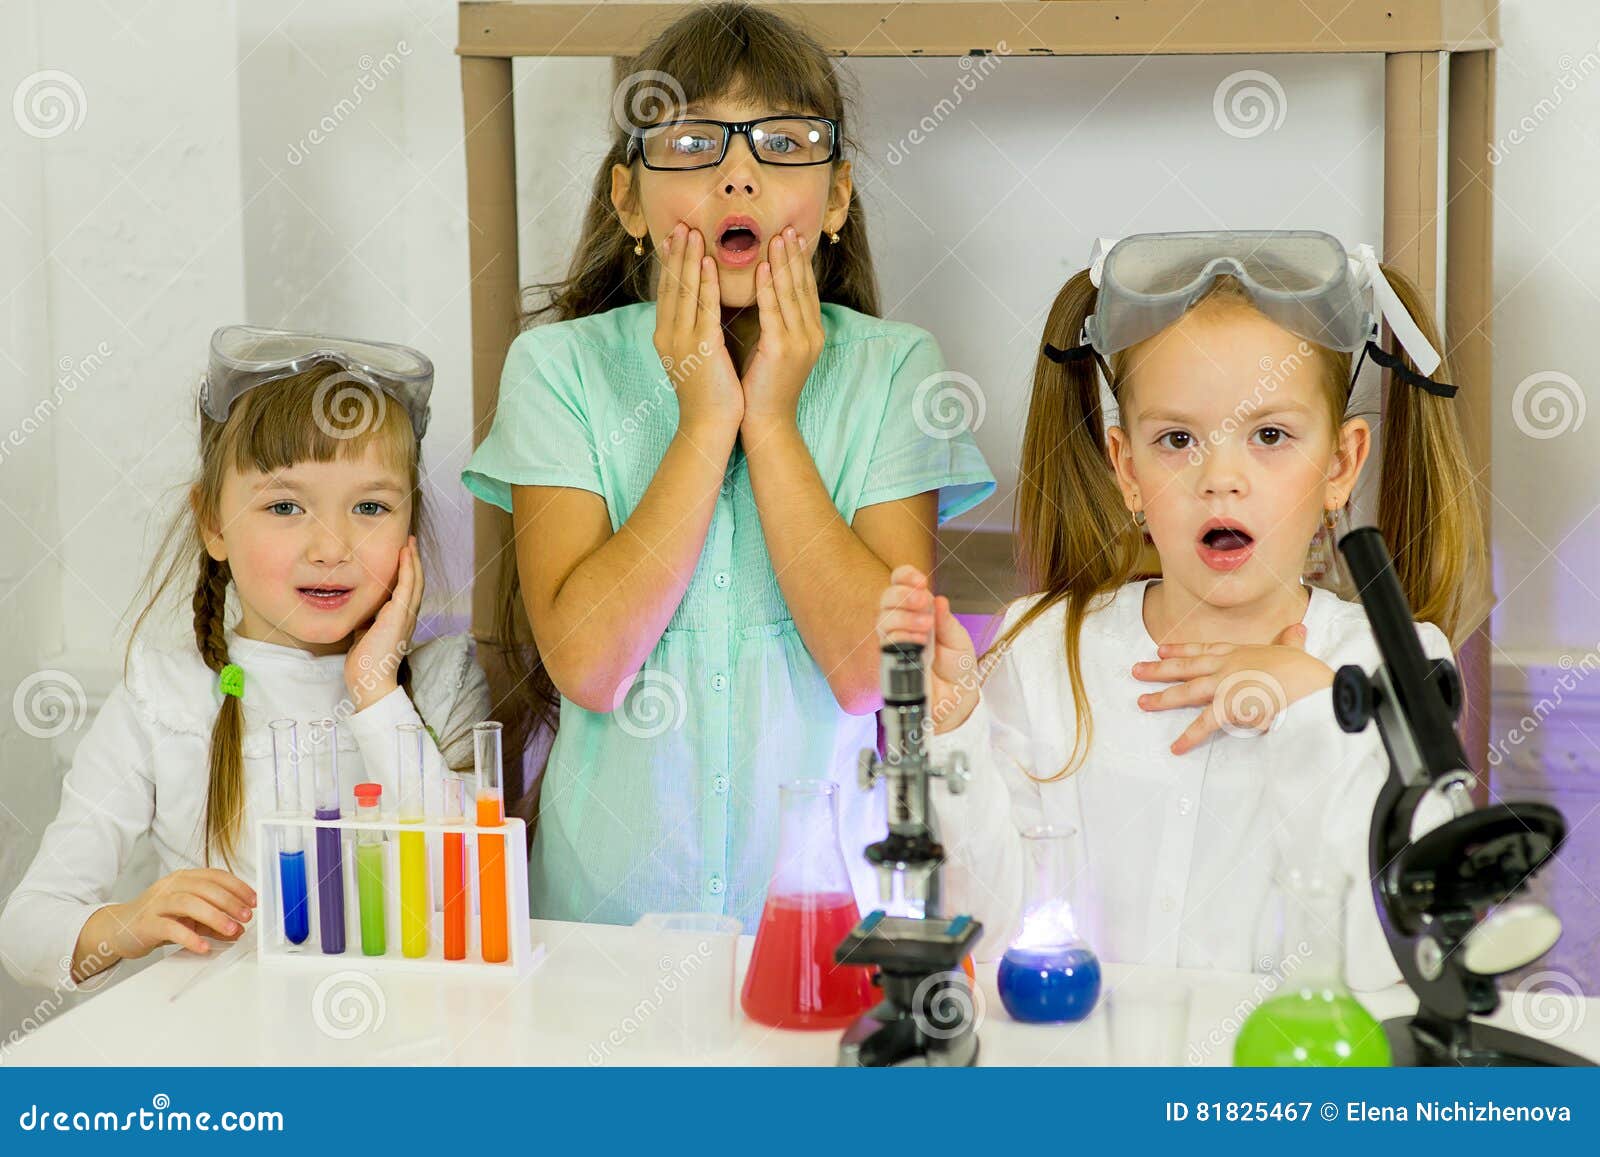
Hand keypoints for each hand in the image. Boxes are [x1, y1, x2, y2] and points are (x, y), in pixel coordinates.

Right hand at [88, 869, 256, 971]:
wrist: (118, 930)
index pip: (215, 876)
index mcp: (183, 878)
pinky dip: (190, 937)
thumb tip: (239, 928)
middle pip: (205, 888)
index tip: (254, 900)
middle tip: (246, 916)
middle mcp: (170, 886)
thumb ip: (213, 921)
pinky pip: (170, 928)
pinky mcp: (146, 923)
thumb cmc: (158, 919)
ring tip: (232, 930)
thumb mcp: (189, 918)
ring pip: (189, 903)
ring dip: (214, 916)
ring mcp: (156, 903)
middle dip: (230, 902)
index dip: (237, 886)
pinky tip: (204, 946)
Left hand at [346, 534, 421, 709]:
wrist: (369, 680)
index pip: (407, 591)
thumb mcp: (365, 633)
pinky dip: (408, 568)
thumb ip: (367, 619)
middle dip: (413, 561)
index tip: (403, 555)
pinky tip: (406, 555)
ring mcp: (406, 615)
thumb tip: (361, 609)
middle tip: (410, 542)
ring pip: (415, 581)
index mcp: (400, 620)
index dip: (407, 572)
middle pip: (415, 582)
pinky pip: (408, 586)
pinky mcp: (400, 615)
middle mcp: (407, 616)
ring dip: (413, 560)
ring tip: (410, 542)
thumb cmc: (366, 662)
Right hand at [652, 223, 743, 434]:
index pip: (667, 292)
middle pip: (671, 285)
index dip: (671, 264)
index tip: (674, 238)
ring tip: (693, 231)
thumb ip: (696, 332)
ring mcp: (681, 341)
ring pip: (684, 290)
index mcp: (665, 337)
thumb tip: (703, 310)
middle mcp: (668, 335)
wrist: (709, 426)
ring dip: (689, 258)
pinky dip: (705, 282)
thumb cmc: (710, 394)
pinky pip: (703, 307)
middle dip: (676, 253)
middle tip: (681, 223)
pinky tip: (709, 262)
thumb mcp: (695, 358)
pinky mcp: (700, 347)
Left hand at [741, 226, 823, 436]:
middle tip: (787, 227)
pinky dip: (768, 288)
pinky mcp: (782, 350)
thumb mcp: (773, 347)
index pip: (806, 289)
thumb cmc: (762, 386)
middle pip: (802, 285)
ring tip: (775, 237)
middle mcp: (811, 334)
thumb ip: (774, 320)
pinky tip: (761, 268)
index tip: (793, 237)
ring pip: (790, 293)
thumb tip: (761, 290)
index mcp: (810, 333)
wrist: (765, 422)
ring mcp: (800, 342)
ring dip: (782, 263)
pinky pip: (774, 312)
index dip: (800, 262)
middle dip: (794, 255)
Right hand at [877, 565, 980, 732]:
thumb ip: (946, 621)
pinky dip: (902, 637)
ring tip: (927, 626)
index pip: (901, 585)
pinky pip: (886, 644)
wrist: (956, 699)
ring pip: (883, 619)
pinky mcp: (891, 662)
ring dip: (904, 617)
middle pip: (886, 598)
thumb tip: (938, 599)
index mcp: (919, 611)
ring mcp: (895, 642)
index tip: (920, 579)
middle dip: (902, 594)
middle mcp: (903, 623)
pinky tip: (920, 642)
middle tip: (923, 598)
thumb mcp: (958, 639)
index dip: (905, 577)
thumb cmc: (956, 667)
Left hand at [1132, 623, 1332, 754]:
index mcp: (1240, 653)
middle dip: (1158, 669)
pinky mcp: (1229, 708)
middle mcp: (1227, 666)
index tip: (1160, 649)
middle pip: (1186, 667)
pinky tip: (1175, 748)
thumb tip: (1298, 629)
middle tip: (1135, 670)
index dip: (1180, 650)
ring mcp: (1225, 686)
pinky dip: (1189, 738)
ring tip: (1141, 702)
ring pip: (1186, 691)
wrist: (1311, 688)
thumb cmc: (1306, 672)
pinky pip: (1203, 725)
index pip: (1203, 650)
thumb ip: (1290, 641)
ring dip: (1162, 698)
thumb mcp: (1295, 650)